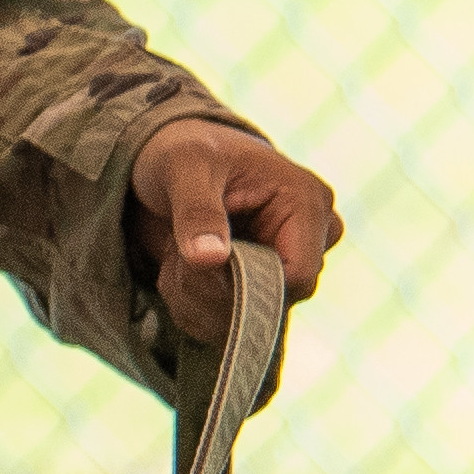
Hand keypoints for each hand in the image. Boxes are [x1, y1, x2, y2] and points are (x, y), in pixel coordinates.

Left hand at [130, 116, 342, 336]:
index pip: (298, 276)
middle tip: (175, 258)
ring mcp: (285, 263)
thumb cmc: (182, 150)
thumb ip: (197, 211)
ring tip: (173, 260)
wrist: (165, 162)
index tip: (196, 263)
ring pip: (250, 319)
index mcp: (305, 201)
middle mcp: (308, 237)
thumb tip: (210, 259)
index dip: (245, 285)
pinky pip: (233, 322)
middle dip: (213, 292)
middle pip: (275, 303)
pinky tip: (177, 275)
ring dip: (198, 302)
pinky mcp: (260, 283)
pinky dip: (196, 309)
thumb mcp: (183, 167)